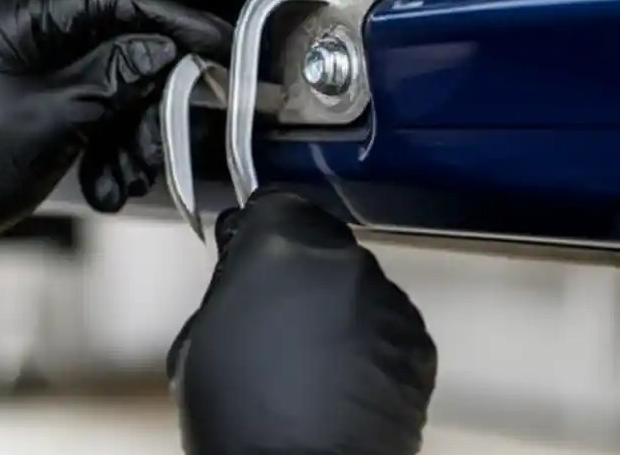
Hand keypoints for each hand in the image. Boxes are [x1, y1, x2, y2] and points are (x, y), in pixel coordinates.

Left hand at [0, 0, 230, 333]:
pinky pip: (91, 112)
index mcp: (14, 19)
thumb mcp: (54, 118)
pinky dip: (107, 147)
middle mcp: (21, 37)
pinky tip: (110, 182)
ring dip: (129, 134)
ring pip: (108, 86)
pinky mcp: (34, 105)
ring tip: (129, 177)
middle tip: (165, 132)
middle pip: (115, 46)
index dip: (165, 17)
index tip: (206, 40)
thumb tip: (163, 50)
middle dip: (145, 99)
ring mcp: (28, 72)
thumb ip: (114, 76)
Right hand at [168, 189, 436, 454]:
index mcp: (282, 247)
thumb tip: (244, 270)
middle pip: (321, 242)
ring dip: (338, 305)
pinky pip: (388, 325)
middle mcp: (344, 262)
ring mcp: (389, 302)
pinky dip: (369, 342)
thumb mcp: (200, 335)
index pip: (276, 203)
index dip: (261, 228)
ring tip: (311, 357)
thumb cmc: (241, 416)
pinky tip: (341, 378)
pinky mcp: (418, 344)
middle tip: (277, 314)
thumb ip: (230, 285)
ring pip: (357, 284)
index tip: (252, 248)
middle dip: (300, 269)